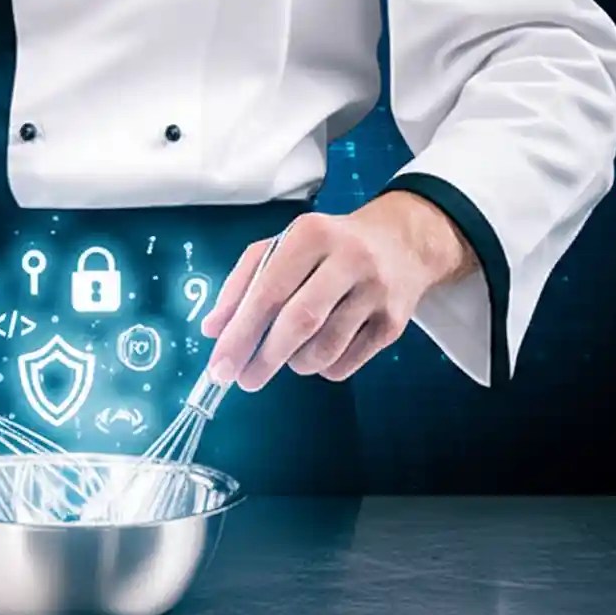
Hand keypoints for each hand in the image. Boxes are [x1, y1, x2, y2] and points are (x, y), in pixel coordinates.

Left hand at [200, 190, 476, 387]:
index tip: (220, 367)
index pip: (269, 291)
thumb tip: (212, 329)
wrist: (404, 240)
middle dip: (264, 359)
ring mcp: (376, 292)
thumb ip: (241, 285)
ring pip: (324, 349)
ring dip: (296, 363)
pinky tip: (320, 351)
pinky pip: (347, 363)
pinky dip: (323, 368)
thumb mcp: (281, 249)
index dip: (240, 334)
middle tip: (245, 380)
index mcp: (311, 235)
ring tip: (289, 354)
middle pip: (299, 321)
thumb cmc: (327, 247)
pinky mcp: (394, 322)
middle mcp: (349, 259)